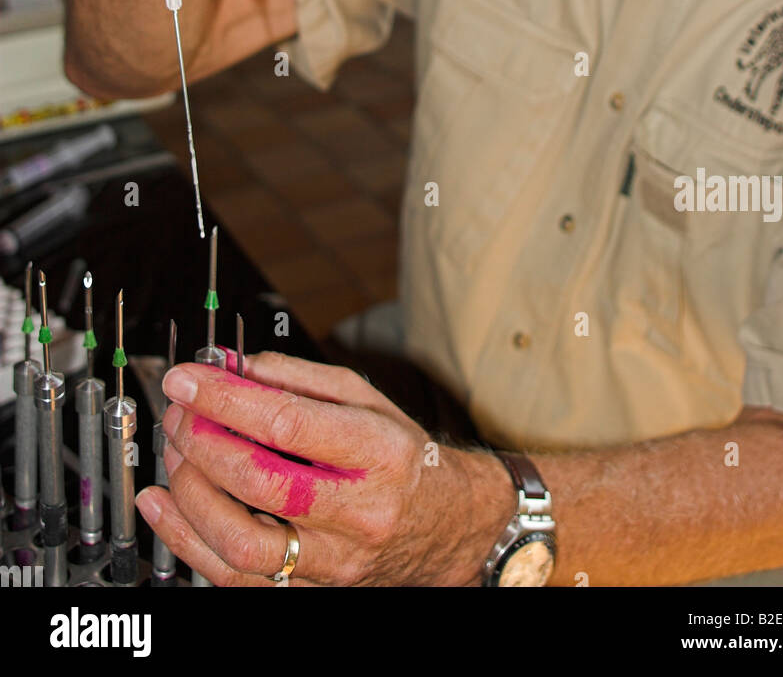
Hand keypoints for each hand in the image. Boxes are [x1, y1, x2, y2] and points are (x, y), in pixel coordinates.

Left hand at [135, 352, 511, 587]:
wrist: (444, 526)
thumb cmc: (400, 456)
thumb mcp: (365, 398)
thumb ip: (298, 378)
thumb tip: (235, 367)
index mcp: (377, 452)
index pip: (289, 425)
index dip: (228, 399)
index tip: (188, 378)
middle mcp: (359, 511)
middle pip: (263, 484)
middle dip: (205, 443)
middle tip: (179, 414)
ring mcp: (335, 559)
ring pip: (245, 544)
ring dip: (192, 496)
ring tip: (175, 456)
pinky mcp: (312, 589)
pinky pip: (238, 579)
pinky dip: (189, 541)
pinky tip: (164, 506)